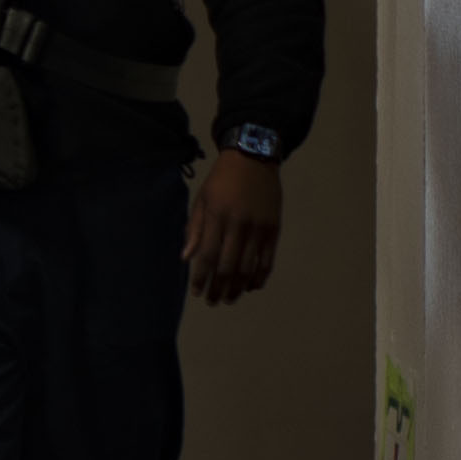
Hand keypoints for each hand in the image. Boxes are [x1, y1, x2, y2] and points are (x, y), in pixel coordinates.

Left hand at [184, 150, 282, 305]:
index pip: (207, 256)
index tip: (196, 292)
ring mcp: (259, 228)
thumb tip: (186, 258)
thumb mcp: (202, 199)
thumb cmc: (221, 180)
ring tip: (229, 299)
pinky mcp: (274, 229)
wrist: (254, 158)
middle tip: (212, 301)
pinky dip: (259, 276)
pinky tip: (251, 286)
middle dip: (219, 288)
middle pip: (228, 266)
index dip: (201, 278)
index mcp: (217, 217)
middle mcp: (239, 225)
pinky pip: (268, 259)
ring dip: (238, 287)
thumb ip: (195, 229)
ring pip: (249, 267)